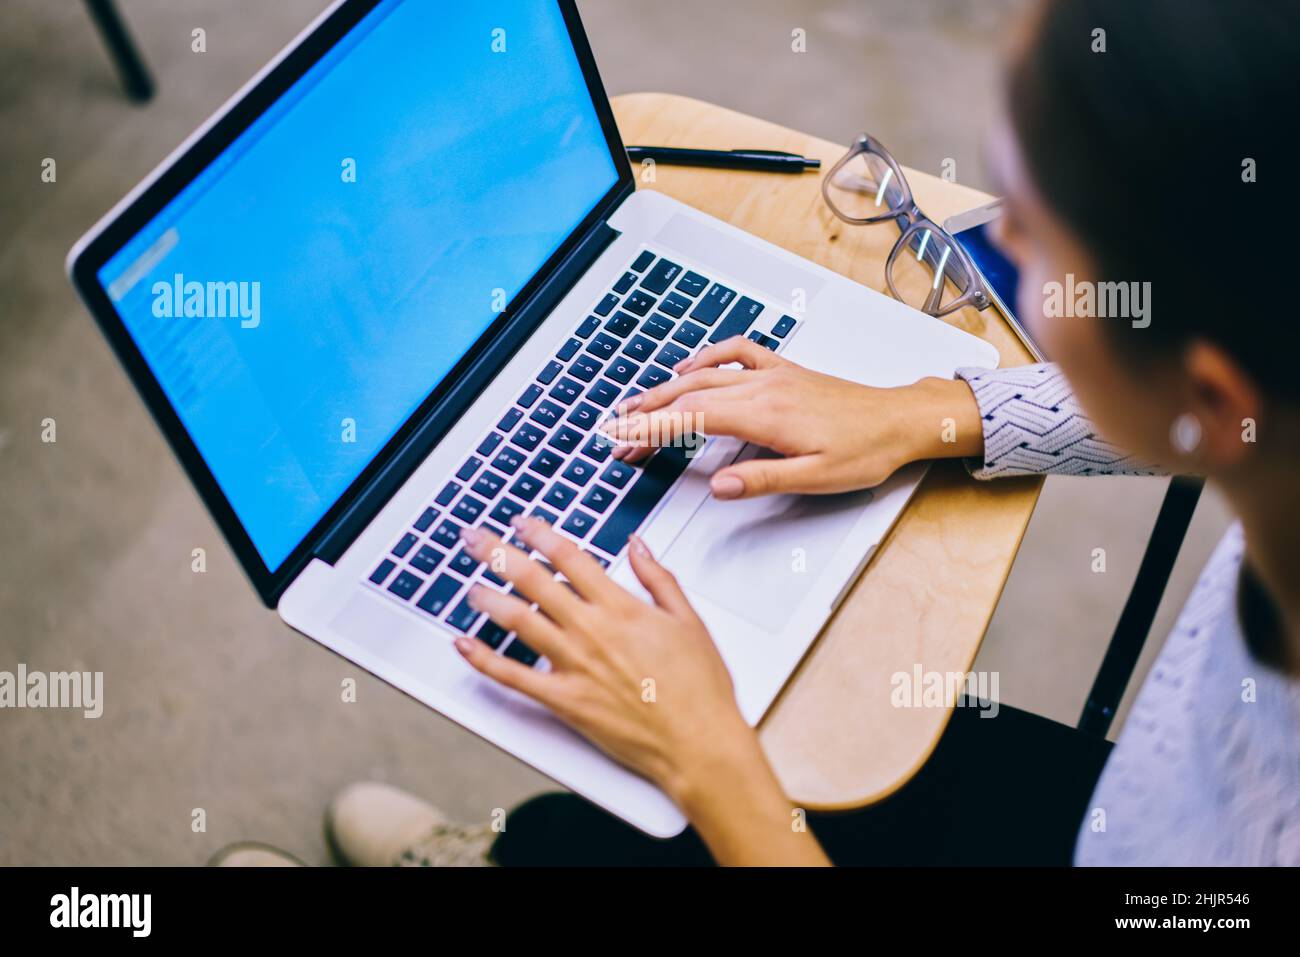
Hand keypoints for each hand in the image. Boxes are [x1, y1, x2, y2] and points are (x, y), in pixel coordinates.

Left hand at [453, 515, 829, 864]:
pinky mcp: (563, 700)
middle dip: (499, 553)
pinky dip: (484, 660)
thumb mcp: (689, 620)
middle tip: (475, 538)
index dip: (541, 535)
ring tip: (469, 583)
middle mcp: (591, 630)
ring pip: (518, 621)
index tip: (522, 523)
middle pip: (533, 580)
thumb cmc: (700, 688)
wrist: (698, 742)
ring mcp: (573, 665)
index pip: (570, 557)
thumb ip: (658, 579)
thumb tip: (639, 546)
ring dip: (488, 597)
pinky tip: (463, 644)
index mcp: (621, 607)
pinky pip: (513, 676)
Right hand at [599, 336, 983, 499]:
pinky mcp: (784, 370)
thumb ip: (762, 481)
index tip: (622, 439)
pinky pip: (738, 353)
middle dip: (647, 414)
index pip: (693, 419)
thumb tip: (718, 486)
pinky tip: (689, 367)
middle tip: (615, 432)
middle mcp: (764, 388)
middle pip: (690, 396)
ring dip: (665, 389)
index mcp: (766, 416)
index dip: (652, 430)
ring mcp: (772, 375)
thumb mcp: (816, 478)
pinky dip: (707, 357)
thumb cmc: (866, 451)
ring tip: (635, 405)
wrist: (901, 419)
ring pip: (705, 375)